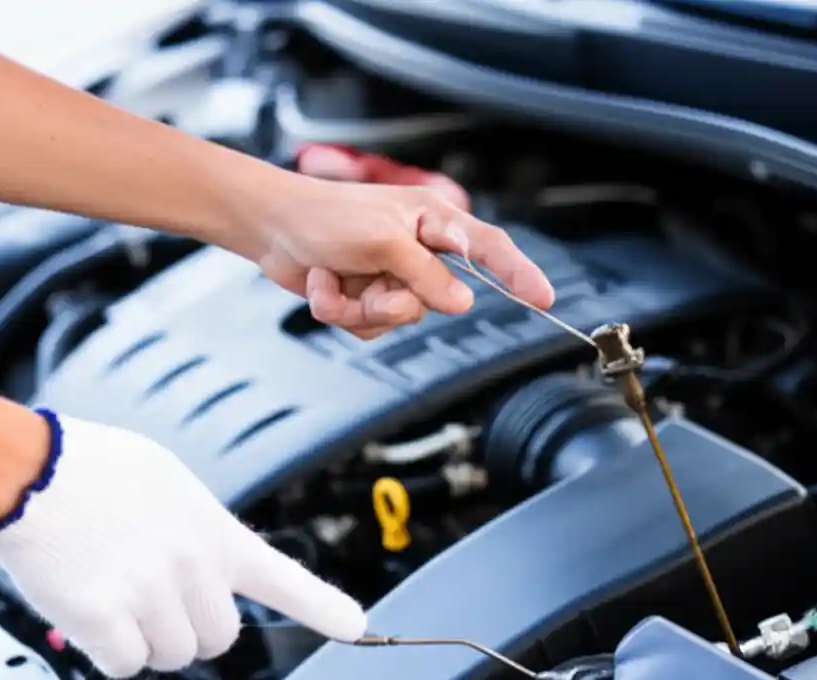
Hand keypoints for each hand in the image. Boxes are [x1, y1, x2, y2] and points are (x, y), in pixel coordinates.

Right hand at [0, 410, 366, 678]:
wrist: (32, 468)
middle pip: (219, 638)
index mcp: (212, 530)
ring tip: (117, 593)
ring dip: (147, 639)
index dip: (322, 608)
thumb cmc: (89, 468)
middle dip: (190, 628)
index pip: (281, 577)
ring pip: (173, 656)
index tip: (356, 626)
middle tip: (153, 598)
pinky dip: (109, 649)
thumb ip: (195, 529)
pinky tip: (91, 609)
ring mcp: (151, 594)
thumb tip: (201, 568)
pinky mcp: (105, 618)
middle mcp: (192, 566)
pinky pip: (126, 664)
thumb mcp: (167, 482)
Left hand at [246, 174, 554, 338]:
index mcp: (431, 221)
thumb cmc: (324, 216)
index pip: (487, 247)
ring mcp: (390, 276)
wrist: (272, 229)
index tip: (544, 298)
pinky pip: (369, 326)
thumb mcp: (383, 241)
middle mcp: (416, 250)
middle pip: (436, 300)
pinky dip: (340, 311)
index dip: (519, 273)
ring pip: (399, 319)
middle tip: (367, 278)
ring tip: (336, 279)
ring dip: (359, 306)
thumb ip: (426, 274)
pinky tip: (324, 284)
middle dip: (393, 299)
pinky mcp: (364, 297)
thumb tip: (462, 302)